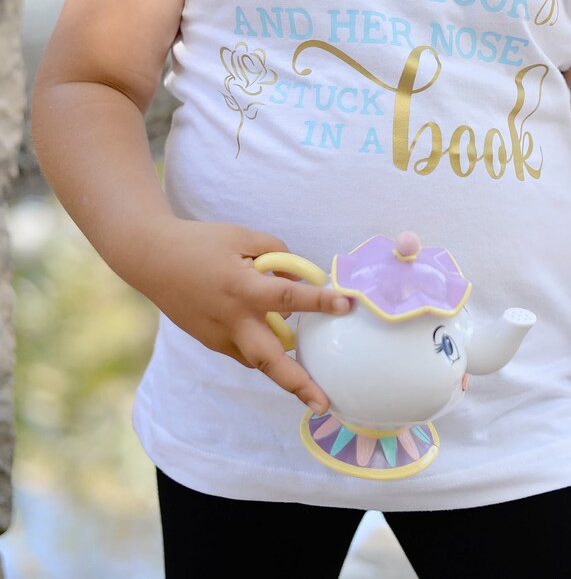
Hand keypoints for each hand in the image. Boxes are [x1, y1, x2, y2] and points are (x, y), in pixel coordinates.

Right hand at [132, 217, 350, 413]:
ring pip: (258, 360)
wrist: (152, 259)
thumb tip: (301, 280)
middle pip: (269, 360)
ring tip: (309, 381)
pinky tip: (270, 336)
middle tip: (324, 404)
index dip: (319, 301)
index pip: (288, 296)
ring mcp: (219, 336)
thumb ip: (278, 256)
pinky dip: (261, 346)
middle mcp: (232, 319)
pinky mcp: (211, 342)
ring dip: (282, 368)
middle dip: (298, 384)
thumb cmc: (201, 243)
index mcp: (242, 288)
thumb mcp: (244, 238)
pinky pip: (244, 351)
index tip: (346, 305)